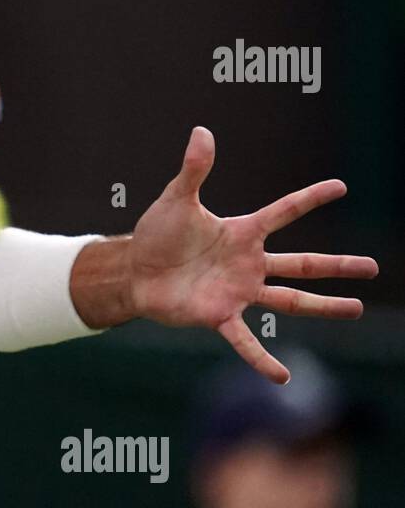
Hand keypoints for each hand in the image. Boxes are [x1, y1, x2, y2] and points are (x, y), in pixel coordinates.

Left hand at [127, 126, 377, 383]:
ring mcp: (238, 292)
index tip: (341, 186)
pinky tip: (283, 376)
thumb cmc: (157, 234)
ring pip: (290, 300)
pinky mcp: (220, 315)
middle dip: (337, 265)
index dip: (310, 199)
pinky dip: (262, 359)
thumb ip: (194, 169)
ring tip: (357, 309)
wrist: (135, 271)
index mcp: (241, 233)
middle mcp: (248, 263)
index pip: (284, 212)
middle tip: (372, 267)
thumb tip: (202, 131)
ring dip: (323, 305)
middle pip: (302, 263)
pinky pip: (246, 340)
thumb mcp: (176, 200)